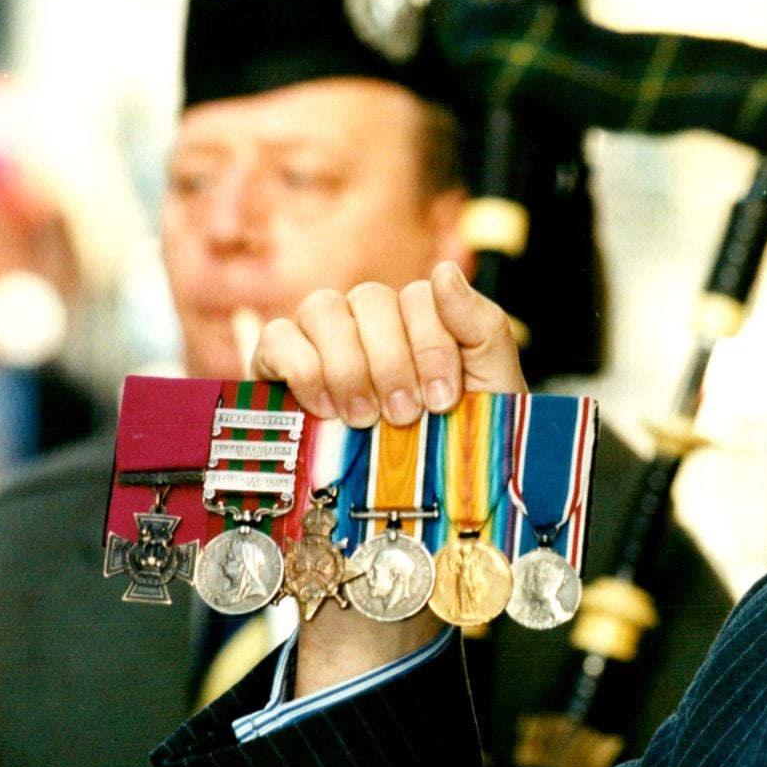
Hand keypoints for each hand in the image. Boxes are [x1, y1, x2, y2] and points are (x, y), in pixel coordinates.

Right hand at [253, 259, 524, 427]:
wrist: (414, 495)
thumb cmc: (452, 438)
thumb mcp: (489, 386)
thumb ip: (481, 325)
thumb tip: (444, 271)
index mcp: (419, 315)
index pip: (419, 296)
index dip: (432, 347)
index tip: (443, 400)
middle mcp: (369, 316)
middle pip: (371, 299)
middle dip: (392, 363)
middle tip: (404, 415)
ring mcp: (321, 333)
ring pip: (324, 308)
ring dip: (348, 366)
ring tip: (363, 417)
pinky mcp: (278, 360)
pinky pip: (279, 336)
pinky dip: (303, 368)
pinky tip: (324, 408)